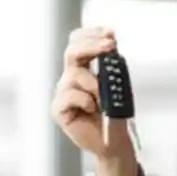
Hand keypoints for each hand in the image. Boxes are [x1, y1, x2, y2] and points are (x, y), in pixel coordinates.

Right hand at [51, 27, 133, 160]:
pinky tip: (92, 110)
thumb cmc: (114, 115)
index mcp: (83, 68)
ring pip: (75, 75)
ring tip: (104, 98)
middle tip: (110, 45)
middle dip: (92, 45)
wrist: (112, 142)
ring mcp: (63, 93)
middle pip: (72, 52)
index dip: (92, 34)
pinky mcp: (59, 109)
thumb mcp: (117, 87)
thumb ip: (112, 68)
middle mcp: (71, 78)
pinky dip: (86, 101)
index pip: (79, 43)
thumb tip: (112, 48)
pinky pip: (70, 96)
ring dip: (95, 83)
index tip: (110, 32)